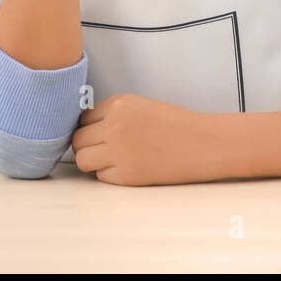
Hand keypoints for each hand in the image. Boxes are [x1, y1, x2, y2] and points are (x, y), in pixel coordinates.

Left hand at [71, 93, 224, 185]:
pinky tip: (125, 168)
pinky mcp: (126, 174)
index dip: (90, 127)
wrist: (202, 144)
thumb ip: (114, 113)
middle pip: (78, 139)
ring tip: (107, 160)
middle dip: (86, 144)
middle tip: (100, 149)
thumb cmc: (176, 124)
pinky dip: (108, 174)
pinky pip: (101, 176)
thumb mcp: (141, 105)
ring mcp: (118, 151)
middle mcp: (114, 126)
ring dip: (90, 160)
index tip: (98, 133)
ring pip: (82, 159)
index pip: (83, 117)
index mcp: (119, 104)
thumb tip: (87, 126)